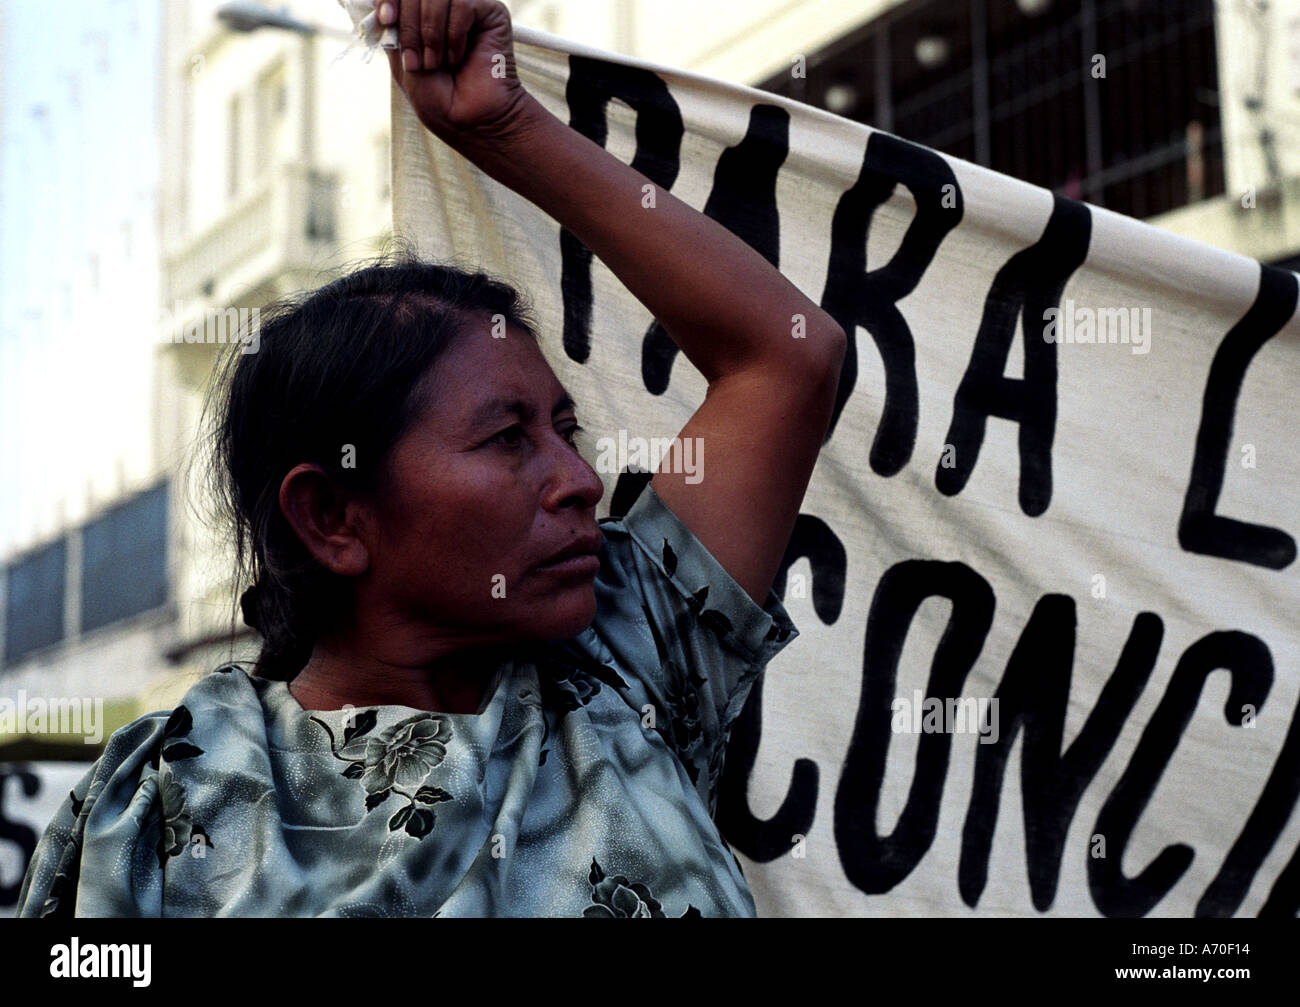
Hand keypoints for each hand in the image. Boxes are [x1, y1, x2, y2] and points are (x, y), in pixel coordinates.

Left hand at [379, 0, 529, 142]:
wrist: (470, 121)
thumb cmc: (439, 99)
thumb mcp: (400, 60)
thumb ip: (391, 26)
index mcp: (421, 15)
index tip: (386, 20)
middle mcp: (444, 8)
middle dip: (410, 25)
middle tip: (419, 62)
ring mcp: (467, 9)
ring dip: (431, 32)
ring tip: (437, 63)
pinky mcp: (491, 14)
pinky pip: (463, 4)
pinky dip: (454, 33)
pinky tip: (457, 57)